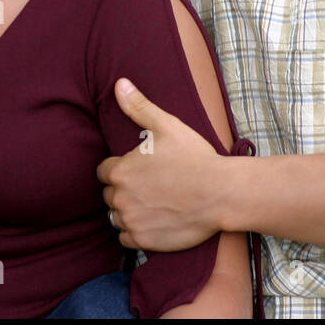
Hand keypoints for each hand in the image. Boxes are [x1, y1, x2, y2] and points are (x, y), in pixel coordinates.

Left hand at [96, 78, 227, 251]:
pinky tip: (153, 221)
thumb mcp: (166, 125)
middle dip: (123, 190)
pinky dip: (135, 232)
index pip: (103, 171)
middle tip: (148, 186)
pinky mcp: (144, 241)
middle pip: (109, 195)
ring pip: (116, 217)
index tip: (138, 169)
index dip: (119, 168)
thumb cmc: (194, 157)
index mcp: (121, 171)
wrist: (221, 193)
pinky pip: (126, 238)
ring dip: (127, 211)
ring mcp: (131, 221)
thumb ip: (138, 106)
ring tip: (150, 203)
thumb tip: (119, 84)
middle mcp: (120, 198)